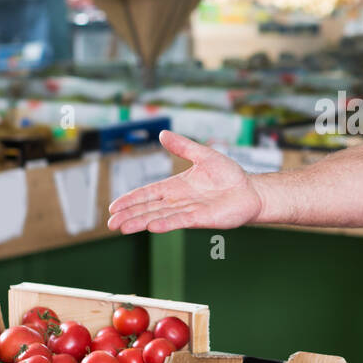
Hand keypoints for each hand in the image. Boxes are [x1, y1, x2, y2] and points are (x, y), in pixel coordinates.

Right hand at [107, 130, 262, 234]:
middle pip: (149, 208)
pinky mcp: (201, 219)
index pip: (148, 193)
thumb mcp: (204, 155)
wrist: (251, 190)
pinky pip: (180, 221)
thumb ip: (183, 146)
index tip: (113, 207)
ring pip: (159, 216)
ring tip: (122, 228)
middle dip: (129, 215)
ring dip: (141, 222)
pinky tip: (151, 227)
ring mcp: (189, 211)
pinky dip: (165, 224)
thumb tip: (162, 134)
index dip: (131, 199)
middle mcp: (178, 201)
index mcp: (175, 186)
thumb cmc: (229, 175)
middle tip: (111, 223)